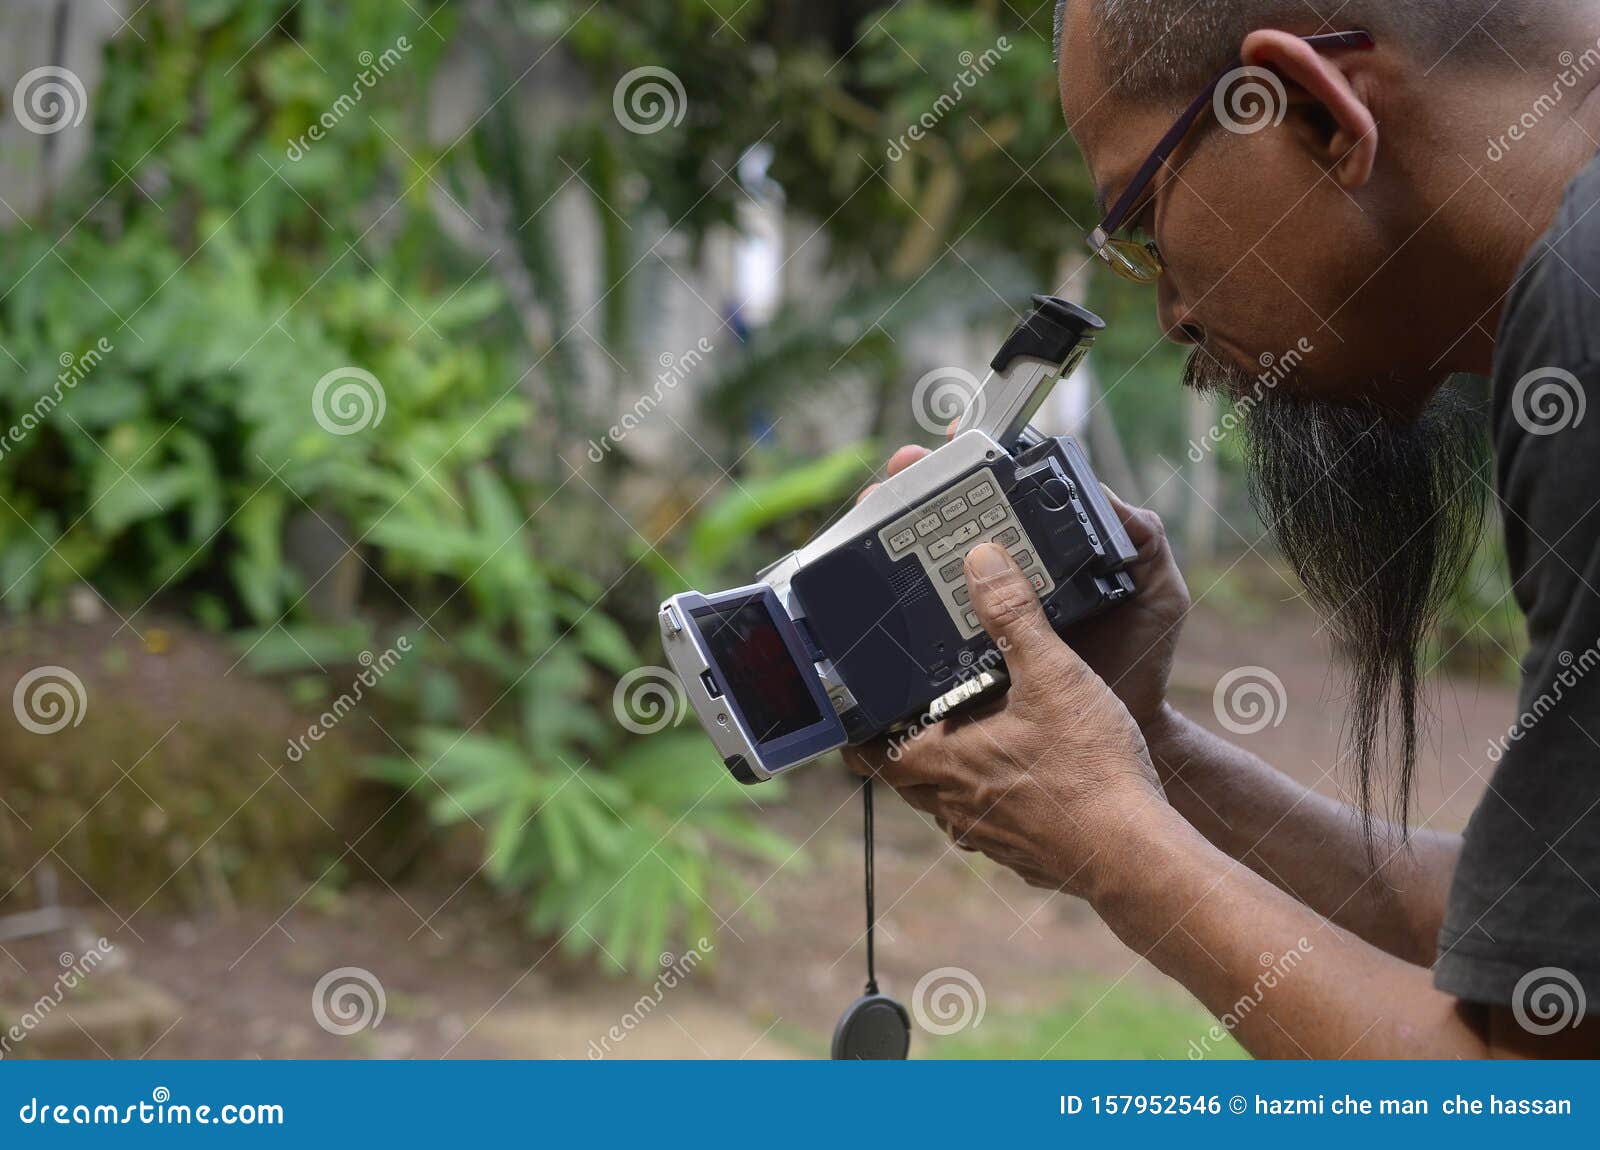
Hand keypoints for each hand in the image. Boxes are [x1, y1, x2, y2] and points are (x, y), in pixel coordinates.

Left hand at [847, 542, 1165, 896]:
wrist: (1135, 853)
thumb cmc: (1089, 769)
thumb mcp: (1051, 674)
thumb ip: (1013, 616)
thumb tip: (981, 561)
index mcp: (939, 763)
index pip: (865, 752)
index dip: (857, 729)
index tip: (860, 706)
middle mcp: (951, 807)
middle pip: (904, 775)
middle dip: (908, 740)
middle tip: (923, 704)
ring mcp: (986, 836)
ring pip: (947, 800)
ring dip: (953, 769)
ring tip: (978, 731)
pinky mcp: (1022, 854)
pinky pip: (991, 822)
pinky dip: (996, 797)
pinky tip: (1029, 774)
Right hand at [872, 445, 1189, 732]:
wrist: (1118, 733)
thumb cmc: (1139, 660)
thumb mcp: (1156, 592)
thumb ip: (1142, 540)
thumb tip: (1104, 496)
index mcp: (1048, 552)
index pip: (1005, 496)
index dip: (976, 464)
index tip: (956, 441)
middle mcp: (1007, 576)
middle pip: (951, 521)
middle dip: (918, 490)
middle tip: (902, 473)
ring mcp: (979, 615)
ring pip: (927, 568)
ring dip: (895, 537)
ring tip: (875, 512)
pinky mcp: (959, 656)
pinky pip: (923, 626)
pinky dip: (897, 606)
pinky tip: (879, 586)